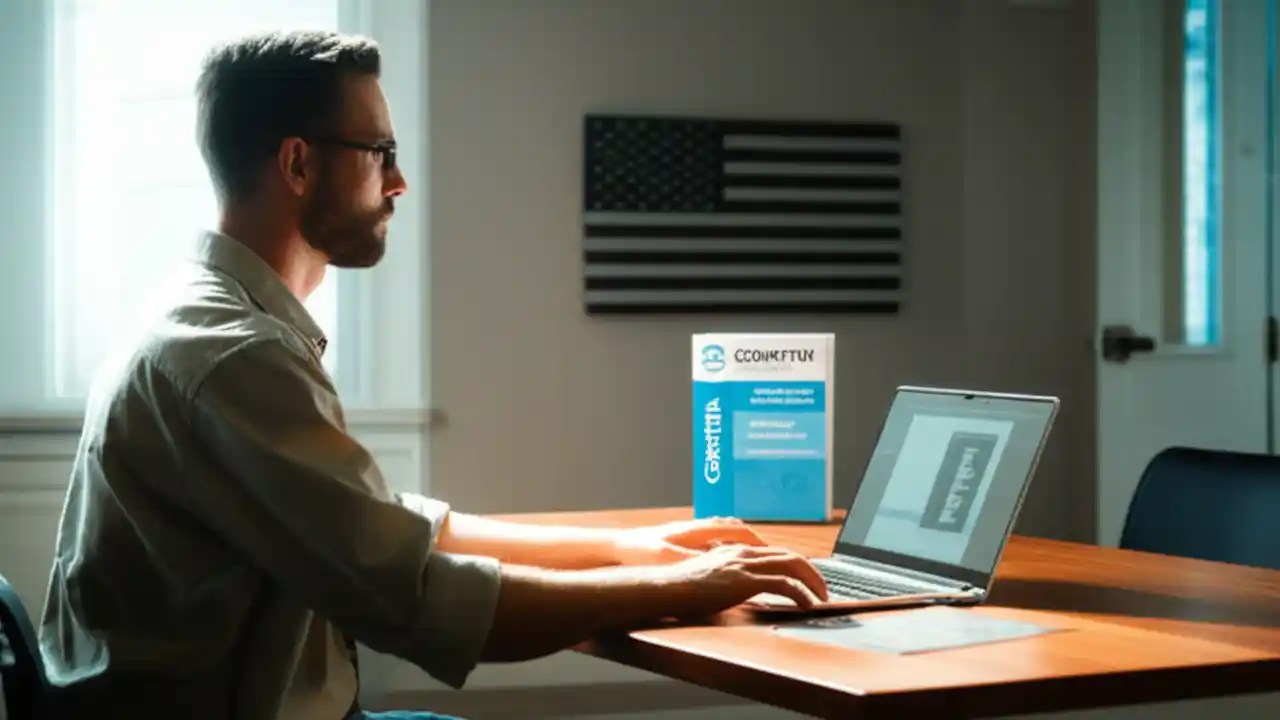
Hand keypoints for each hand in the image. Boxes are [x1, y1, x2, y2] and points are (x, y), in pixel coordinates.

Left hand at [613, 517, 767, 565]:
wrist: (617, 545)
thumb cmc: (640, 551)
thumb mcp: (668, 558)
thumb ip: (694, 560)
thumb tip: (718, 564)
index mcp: (697, 530)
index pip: (736, 531)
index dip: (757, 543)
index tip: (772, 553)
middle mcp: (696, 527)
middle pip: (734, 528)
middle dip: (753, 540)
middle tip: (770, 553)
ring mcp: (689, 530)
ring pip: (723, 531)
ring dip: (739, 541)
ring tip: (752, 553)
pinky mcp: (682, 537)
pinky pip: (711, 537)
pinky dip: (724, 543)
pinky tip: (723, 556)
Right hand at [660, 544, 828, 616]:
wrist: (668, 587)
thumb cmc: (684, 587)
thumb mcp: (712, 576)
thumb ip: (731, 577)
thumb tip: (746, 591)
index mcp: (738, 551)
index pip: (778, 553)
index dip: (798, 565)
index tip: (808, 579)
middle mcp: (745, 553)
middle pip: (791, 556)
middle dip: (813, 572)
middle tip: (823, 589)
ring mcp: (745, 565)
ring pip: (793, 566)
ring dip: (812, 582)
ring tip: (821, 598)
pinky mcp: (745, 581)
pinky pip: (783, 585)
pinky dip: (800, 594)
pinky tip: (805, 605)